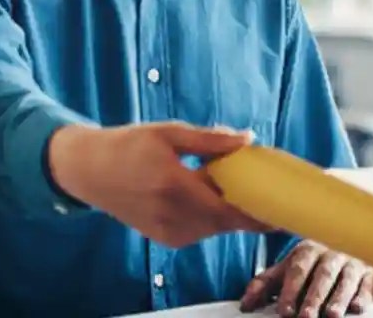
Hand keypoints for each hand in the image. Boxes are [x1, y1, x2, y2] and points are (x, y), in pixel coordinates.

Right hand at [47, 121, 267, 246]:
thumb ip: (210, 139)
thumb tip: (248, 138)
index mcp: (174, 186)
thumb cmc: (130, 146)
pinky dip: (215, 216)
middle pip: (227, 221)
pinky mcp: (165, 239)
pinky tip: (216, 196)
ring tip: (245, 187)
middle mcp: (171, 215)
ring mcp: (167, 231)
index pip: (228, 209)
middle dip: (251, 209)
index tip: (284, 208)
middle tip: (272, 191)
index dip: (259, 212)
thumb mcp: (169, 133)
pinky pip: (202, 231)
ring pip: (216, 227)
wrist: (88, 172)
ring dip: (232, 211)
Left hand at [240, 241, 372, 317]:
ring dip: (339, 298)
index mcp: (308, 250)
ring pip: (346, 280)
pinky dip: (363, 295)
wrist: (340, 248)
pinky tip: (357, 308)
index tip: (285, 311)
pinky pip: (367, 284)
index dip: (291, 290)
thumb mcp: (284, 271)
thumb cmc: (307, 266)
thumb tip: (245, 306)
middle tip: (306, 317)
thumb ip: (264, 285)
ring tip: (332, 316)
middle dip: (314, 298)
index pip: (298, 269)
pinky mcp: (368, 273)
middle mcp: (331, 254)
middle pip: (323, 275)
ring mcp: (351, 262)